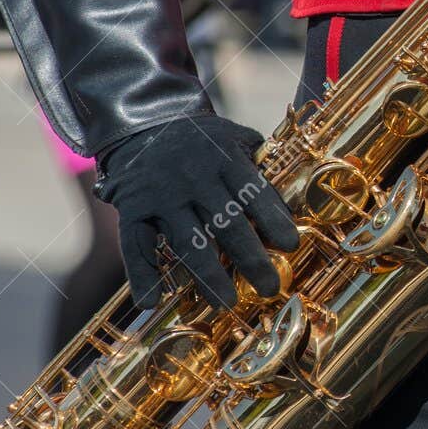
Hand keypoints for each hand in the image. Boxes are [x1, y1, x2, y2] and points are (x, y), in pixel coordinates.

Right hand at [95, 114, 298, 309]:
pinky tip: (152, 301)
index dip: (273, 219)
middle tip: (269, 288)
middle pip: (226, 224)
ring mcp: (162, 195)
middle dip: (250, 258)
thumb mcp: (235, 136)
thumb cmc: (204, 139)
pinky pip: (136, 245)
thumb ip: (261, 160)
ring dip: (207, 275)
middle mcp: (194, 179)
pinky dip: (142, 274)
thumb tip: (294, 190)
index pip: (254, 192)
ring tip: (225, 304)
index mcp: (225, 159)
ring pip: (187, 241)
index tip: (291, 246)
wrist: (145, 124)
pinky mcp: (133, 209)